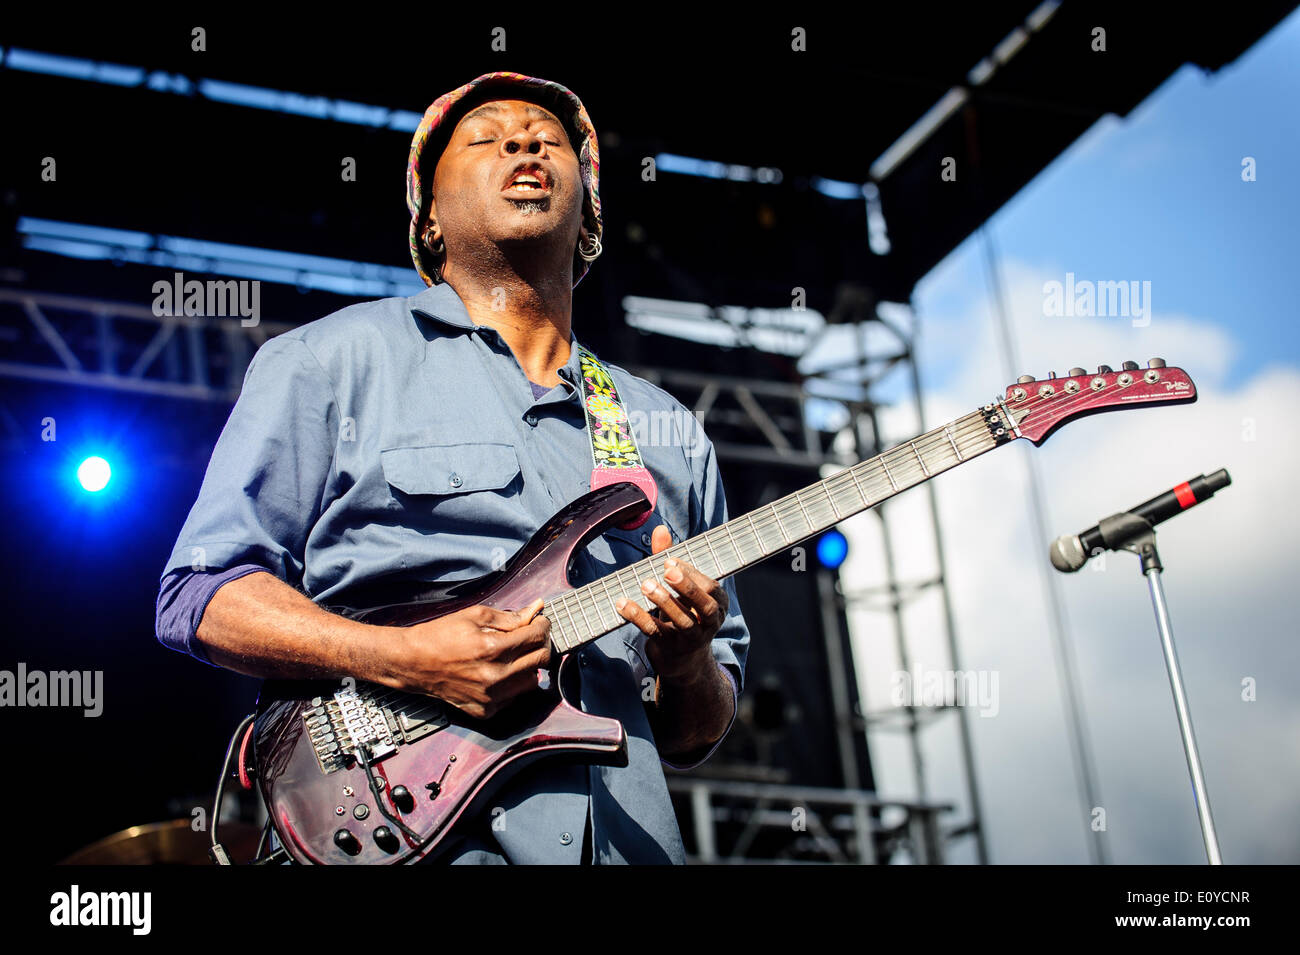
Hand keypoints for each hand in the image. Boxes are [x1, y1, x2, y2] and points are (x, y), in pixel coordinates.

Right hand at [392, 598, 552, 719]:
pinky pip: (514, 697)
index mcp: (493, 648)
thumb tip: (536, 608)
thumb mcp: (475, 616)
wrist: (413, 663)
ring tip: (512, 655)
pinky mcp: (485, 710)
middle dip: (540, 643)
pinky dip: (512, 684)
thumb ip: (510, 616)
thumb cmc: (440, 636)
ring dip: (528, 666)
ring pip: (532, 681)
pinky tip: (498, 672)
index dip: (542, 625)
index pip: (537, 637)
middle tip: (530, 636)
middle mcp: (495, 676)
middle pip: (541, 660)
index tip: (539, 622)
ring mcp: (491, 697)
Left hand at [615, 524, 728, 682]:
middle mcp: (709, 622)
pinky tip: (622, 603)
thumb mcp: (680, 589)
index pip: (711, 587)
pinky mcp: (671, 648)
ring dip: (663, 602)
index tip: (669, 560)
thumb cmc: (683, 613)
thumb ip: (671, 561)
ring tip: (645, 585)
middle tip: (667, 571)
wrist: (682, 660)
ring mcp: (691, 638)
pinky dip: (638, 617)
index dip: (691, 573)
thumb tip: (660, 529)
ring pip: (682, 621)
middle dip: (687, 587)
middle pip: (704, 606)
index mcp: (717, 604)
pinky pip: (655, 632)